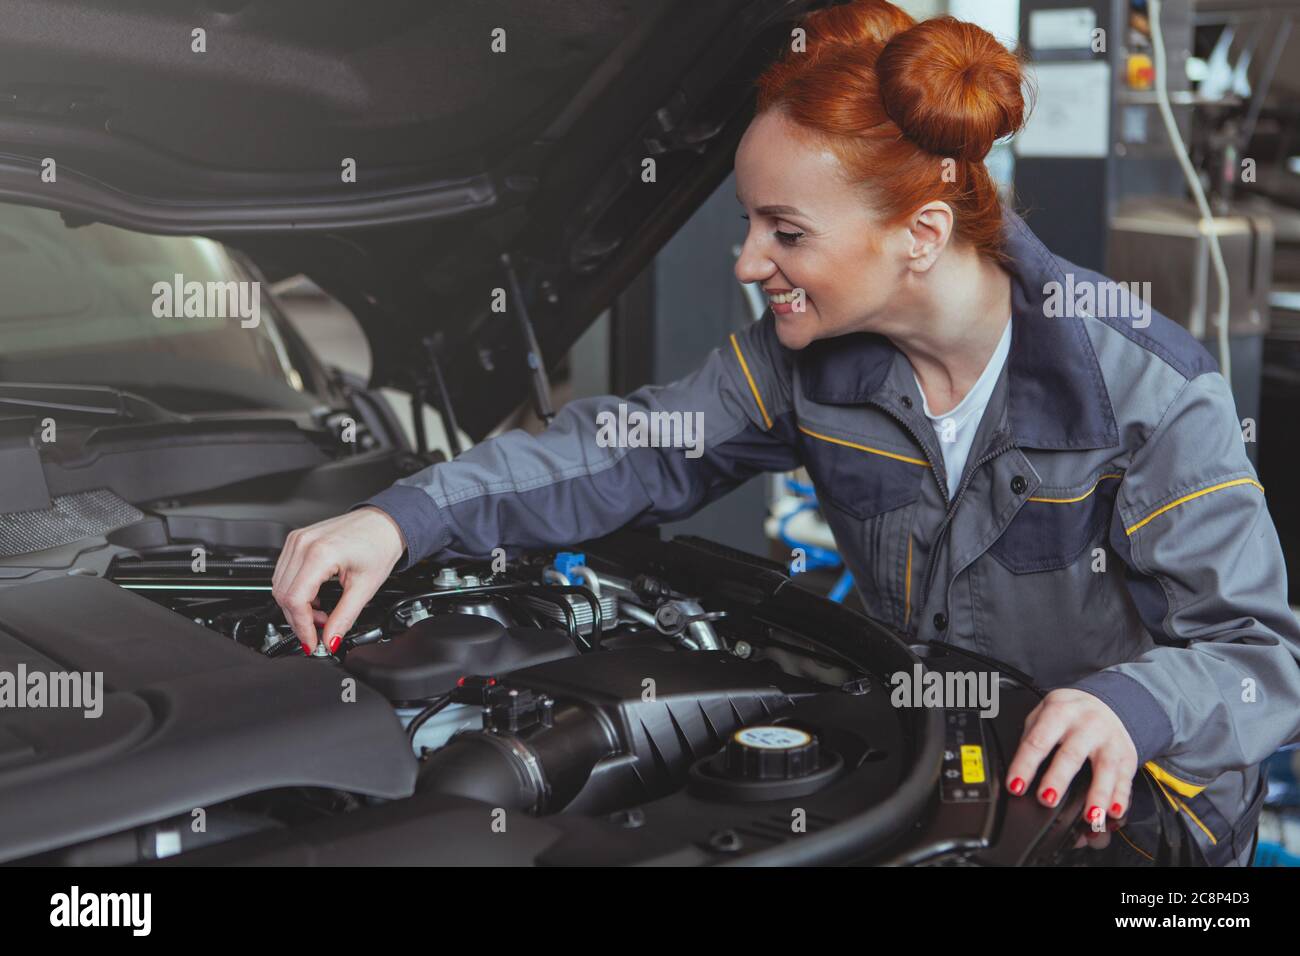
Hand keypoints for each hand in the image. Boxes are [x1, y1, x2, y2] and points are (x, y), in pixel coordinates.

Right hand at [271, 507, 406, 653]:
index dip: (302, 627)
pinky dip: (296, 591)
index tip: (312, 642)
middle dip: (299, 620)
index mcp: (320, 553)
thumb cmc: (379, 544)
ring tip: (321, 614)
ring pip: (280, 585)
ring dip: (296, 607)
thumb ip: (344, 617)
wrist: (383, 523)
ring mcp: (297, 540)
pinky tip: (314, 599)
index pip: (295, 600)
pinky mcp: (297, 541)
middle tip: (319, 631)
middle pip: (283, 594)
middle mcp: (303, 544)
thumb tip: (330, 640)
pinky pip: (284, 573)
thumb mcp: (365, 587)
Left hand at [1004, 688, 1137, 827]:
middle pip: (1071, 754)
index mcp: (1059, 712)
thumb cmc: (1067, 713)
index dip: (1025, 765)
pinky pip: (1125, 778)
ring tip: (1090, 817)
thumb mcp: (1043, 714)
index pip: (1038, 741)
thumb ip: (1030, 738)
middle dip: (1058, 779)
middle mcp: (1087, 724)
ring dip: (1098, 794)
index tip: (1015, 786)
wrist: (1103, 701)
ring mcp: (1109, 739)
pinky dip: (1121, 797)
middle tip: (1047, 799)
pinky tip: (1114, 812)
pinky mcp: (1127, 754)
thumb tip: (1016, 771)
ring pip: (1105, 768)